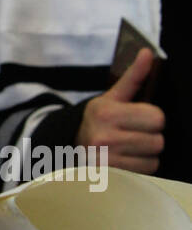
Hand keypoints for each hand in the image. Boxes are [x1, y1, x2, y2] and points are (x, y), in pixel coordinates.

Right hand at [77, 49, 164, 173]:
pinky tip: (126, 161)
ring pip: (154, 159)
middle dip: (150, 137)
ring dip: (146, 155)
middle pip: (158, 141)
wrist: (71, 147)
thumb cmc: (99, 120)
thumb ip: (133, 76)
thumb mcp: (112, 97)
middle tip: (134, 135)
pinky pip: (145, 173)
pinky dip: (140, 169)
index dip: (152, 118)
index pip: (157, 117)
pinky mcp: (110, 177)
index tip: (139, 118)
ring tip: (129, 149)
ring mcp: (106, 160)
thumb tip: (149, 53)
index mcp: (107, 112)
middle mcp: (104, 137)